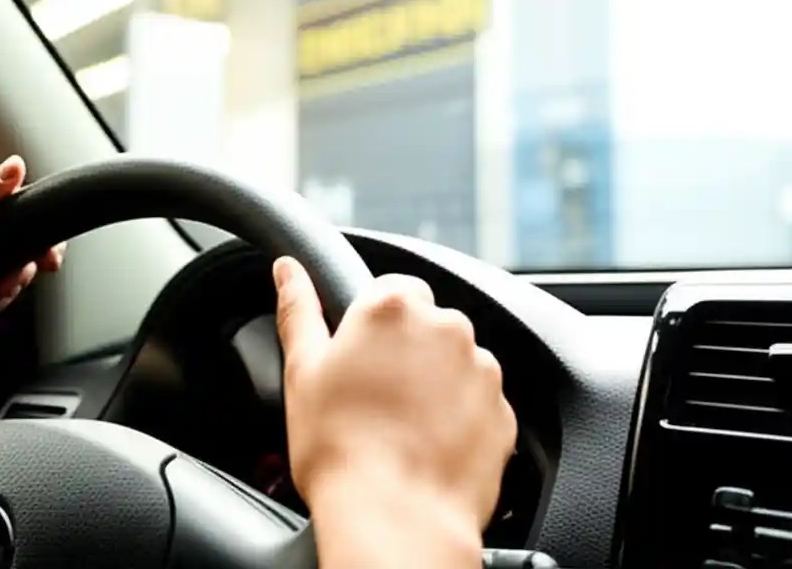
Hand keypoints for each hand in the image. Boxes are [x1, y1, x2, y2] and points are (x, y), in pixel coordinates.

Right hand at [273, 259, 515, 562]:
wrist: (395, 520)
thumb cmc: (339, 449)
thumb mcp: (302, 372)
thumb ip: (298, 309)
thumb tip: (288, 270)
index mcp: (392, 308)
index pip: (390, 288)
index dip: (371, 322)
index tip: (358, 355)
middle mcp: (446, 328)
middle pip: (426, 324)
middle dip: (405, 351)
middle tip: (372, 396)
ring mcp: (482, 371)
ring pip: (455, 364)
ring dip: (434, 384)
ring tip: (399, 428)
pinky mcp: (503, 414)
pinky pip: (479, 404)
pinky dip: (459, 419)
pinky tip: (426, 446)